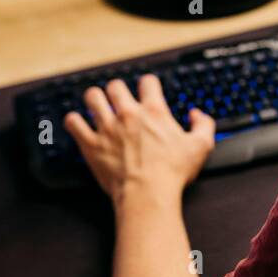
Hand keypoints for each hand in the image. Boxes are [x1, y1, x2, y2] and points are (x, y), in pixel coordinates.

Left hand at [64, 75, 215, 209]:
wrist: (147, 195)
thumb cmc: (171, 173)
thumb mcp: (201, 147)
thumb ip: (203, 125)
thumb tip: (197, 115)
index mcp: (154, 112)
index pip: (147, 82)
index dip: (147, 84)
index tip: (147, 90)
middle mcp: (128, 114)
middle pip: (116, 86)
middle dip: (117, 90)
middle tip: (118, 97)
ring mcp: (107, 128)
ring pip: (92, 98)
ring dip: (94, 98)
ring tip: (96, 102)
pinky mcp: (91, 144)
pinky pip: (74, 123)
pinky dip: (73, 120)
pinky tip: (77, 122)